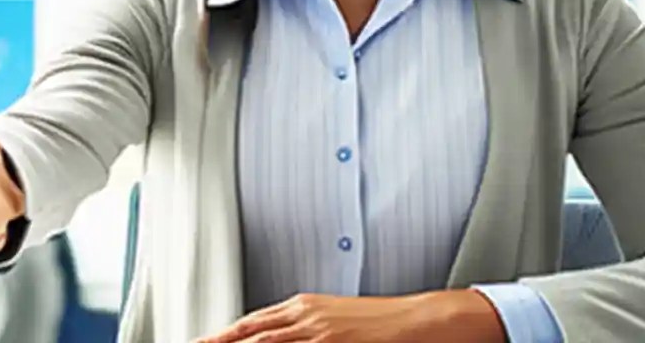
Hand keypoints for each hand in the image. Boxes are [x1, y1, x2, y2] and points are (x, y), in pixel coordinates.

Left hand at [193, 291, 505, 342]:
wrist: (422, 319)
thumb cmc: (380, 322)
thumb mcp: (333, 318)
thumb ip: (301, 328)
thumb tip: (272, 337)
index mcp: (301, 307)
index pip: (250, 324)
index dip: (222, 336)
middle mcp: (305, 317)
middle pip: (251, 335)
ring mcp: (319, 334)